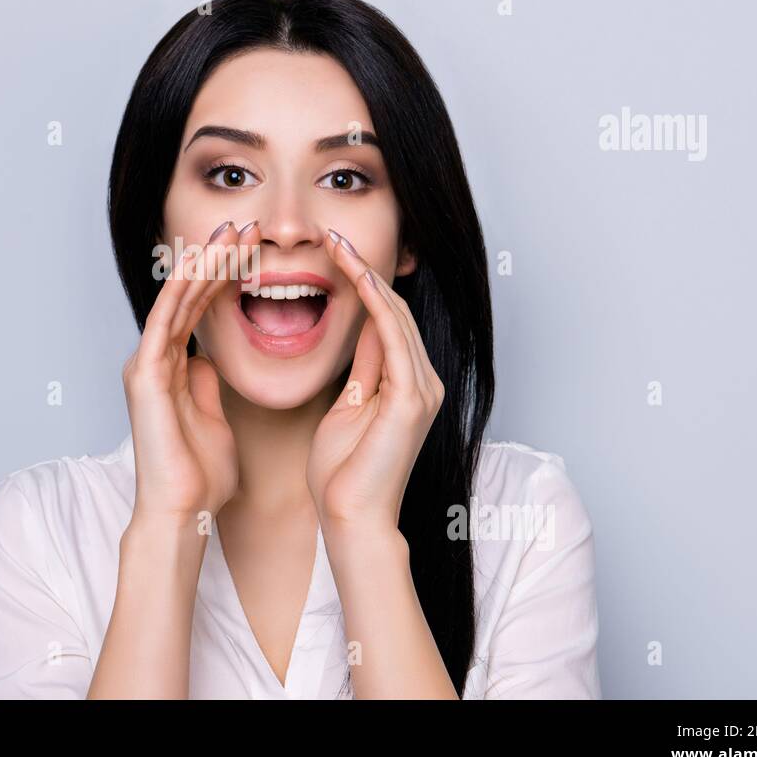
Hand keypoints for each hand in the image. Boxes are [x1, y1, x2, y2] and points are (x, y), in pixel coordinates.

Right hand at [122, 219, 260, 527]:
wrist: (183, 513)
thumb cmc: (200, 478)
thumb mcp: (213, 420)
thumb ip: (206, 388)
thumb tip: (208, 363)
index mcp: (172, 371)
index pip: (198, 311)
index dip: (223, 279)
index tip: (252, 252)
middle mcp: (154, 361)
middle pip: (186, 297)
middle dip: (215, 260)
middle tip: (245, 227)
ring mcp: (146, 366)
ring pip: (176, 299)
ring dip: (204, 264)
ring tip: (232, 233)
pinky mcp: (146, 374)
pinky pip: (167, 320)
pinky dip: (185, 290)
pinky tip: (206, 264)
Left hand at [306, 229, 444, 531]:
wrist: (352, 520)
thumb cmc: (341, 476)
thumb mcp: (347, 408)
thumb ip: (362, 371)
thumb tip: (360, 331)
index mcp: (408, 385)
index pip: (386, 321)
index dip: (361, 285)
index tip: (332, 255)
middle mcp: (424, 382)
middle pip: (395, 311)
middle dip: (363, 271)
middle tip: (331, 236)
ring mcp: (423, 389)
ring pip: (396, 316)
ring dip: (366, 277)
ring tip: (337, 245)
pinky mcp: (413, 398)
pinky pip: (394, 337)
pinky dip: (374, 303)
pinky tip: (354, 276)